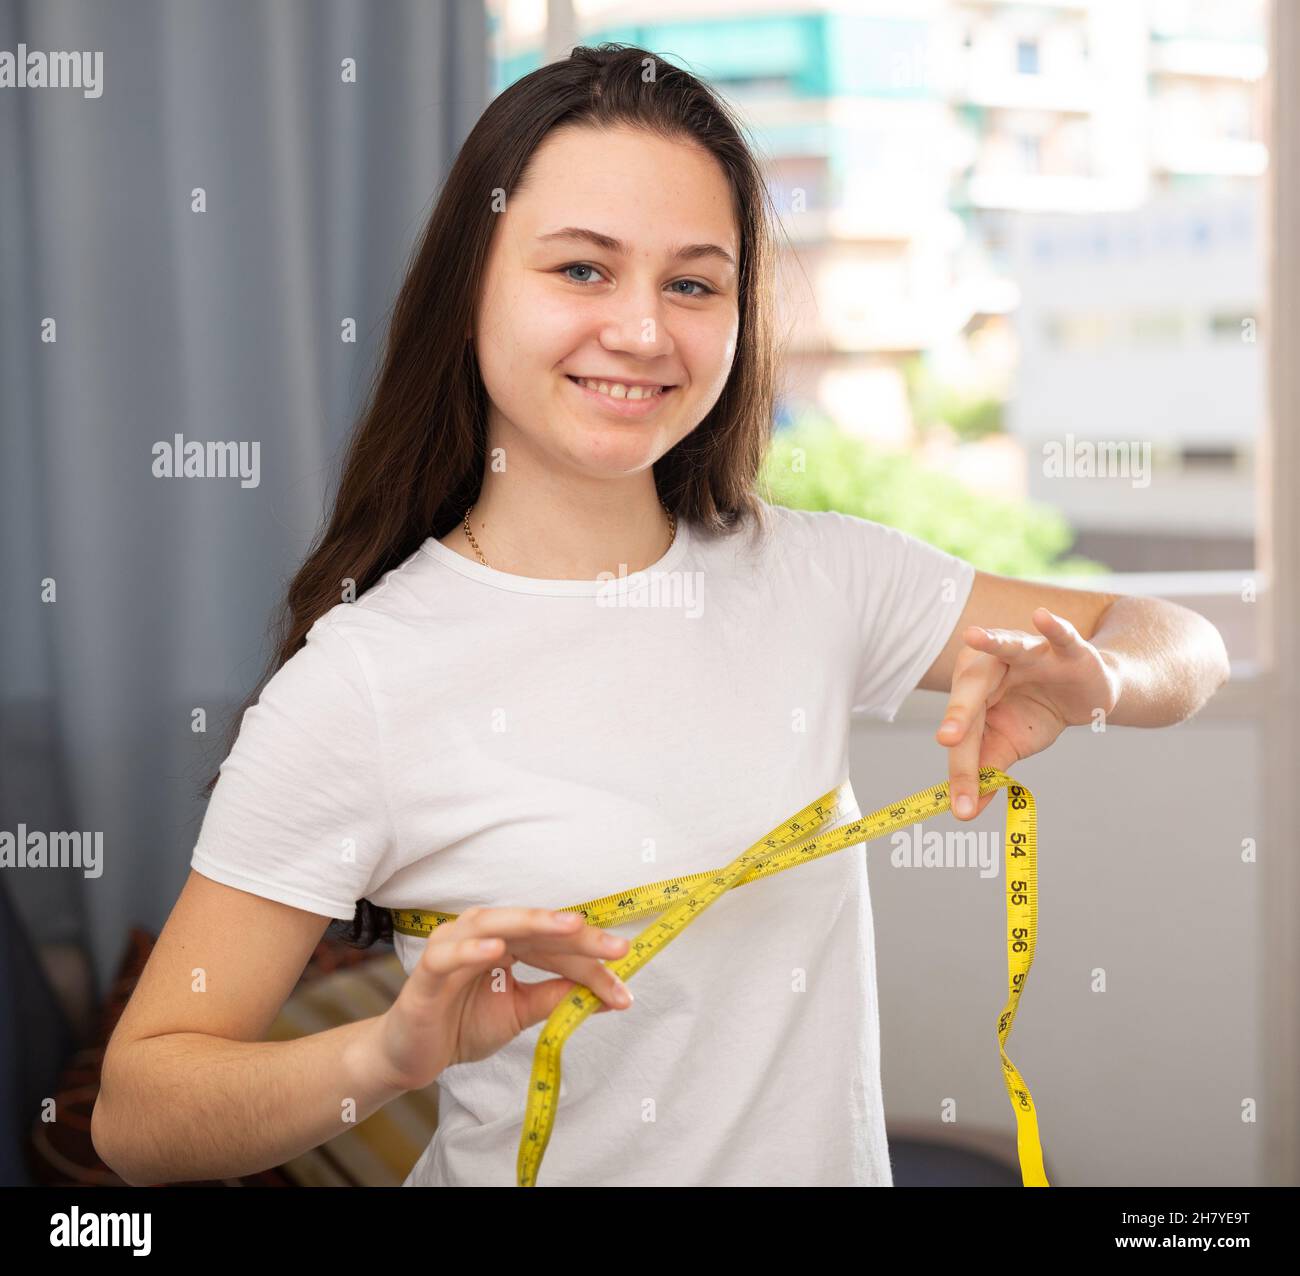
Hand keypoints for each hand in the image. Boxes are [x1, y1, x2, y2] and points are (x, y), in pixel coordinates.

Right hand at [372, 906, 633, 1092]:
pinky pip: (448, 955)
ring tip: (570, 927)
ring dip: (533, 924)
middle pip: (535, 928)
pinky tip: (497, 951)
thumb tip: (602, 992)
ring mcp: (452, 947)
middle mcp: (482, 934)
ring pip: (495, 925)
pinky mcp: (426, 971)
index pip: (556, 944)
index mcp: (508, 941)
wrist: (411, 1056)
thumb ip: (554, 997)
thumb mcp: (519, 1013)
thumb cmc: (462, 1024)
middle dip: (577, 938)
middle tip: (616, 947)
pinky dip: (471, 949)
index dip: (591, 961)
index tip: (625, 982)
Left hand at [936, 606, 1120, 819]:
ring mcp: (1029, 653)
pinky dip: (1053, 626)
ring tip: (973, 636)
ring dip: (992, 644)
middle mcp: (992, 667)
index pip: (963, 733)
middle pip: (973, 692)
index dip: (961, 768)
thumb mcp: (1011, 744)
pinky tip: (1040, 616)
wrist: (1086, 694)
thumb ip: (986, 770)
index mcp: (972, 692)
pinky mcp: (1068, 650)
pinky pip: (1060, 635)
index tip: (957, 804)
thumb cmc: (1036, 712)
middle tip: (946, 738)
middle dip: (960, 715)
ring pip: (1007, 648)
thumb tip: (964, 810)